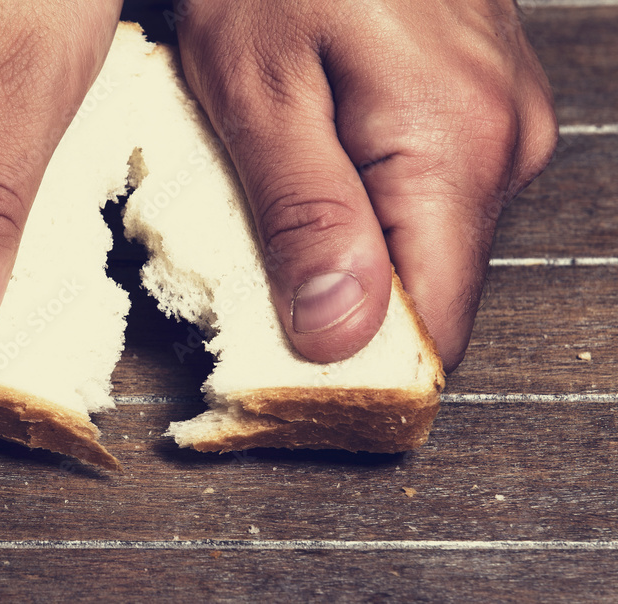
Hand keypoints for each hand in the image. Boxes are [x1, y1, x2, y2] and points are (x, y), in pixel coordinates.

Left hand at [175, 0, 556, 370]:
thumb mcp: (261, 90)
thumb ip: (308, 214)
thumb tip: (339, 334)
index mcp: (455, 148)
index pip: (433, 326)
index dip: (362, 373)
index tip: (287, 383)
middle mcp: (504, 145)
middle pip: (433, 295)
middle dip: (349, 324)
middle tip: (257, 310)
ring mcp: (502, 128)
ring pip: (428, 251)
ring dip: (354, 269)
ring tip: (275, 241)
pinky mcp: (480, 114)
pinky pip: (428, 204)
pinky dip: (369, 223)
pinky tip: (313, 198)